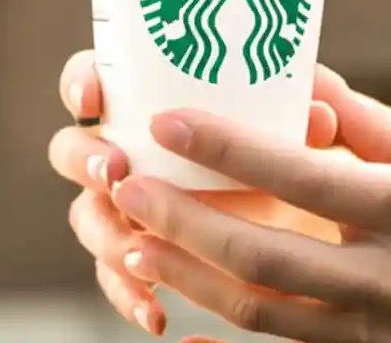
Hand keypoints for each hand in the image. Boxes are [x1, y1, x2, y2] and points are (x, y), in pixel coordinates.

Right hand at [48, 51, 346, 336]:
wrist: (312, 227)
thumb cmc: (297, 157)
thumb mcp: (306, 132)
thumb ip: (303, 117)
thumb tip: (318, 116)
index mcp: (151, 101)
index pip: (96, 77)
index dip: (82, 82)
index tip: (94, 97)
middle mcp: (128, 149)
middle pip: (72, 147)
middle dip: (84, 159)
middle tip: (117, 171)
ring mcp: (125, 204)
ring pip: (87, 216)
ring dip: (105, 233)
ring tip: (134, 250)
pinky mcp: (138, 254)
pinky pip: (115, 276)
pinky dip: (128, 293)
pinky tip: (156, 313)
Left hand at [109, 91, 390, 342]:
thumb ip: (370, 122)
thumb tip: (301, 75)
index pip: (307, 175)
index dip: (230, 149)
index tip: (168, 121)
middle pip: (265, 255)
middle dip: (182, 221)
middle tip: (126, 186)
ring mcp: (386, 335)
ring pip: (262, 314)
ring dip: (188, 279)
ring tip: (133, 244)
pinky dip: (226, 334)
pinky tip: (183, 312)